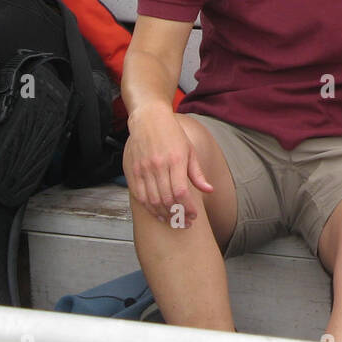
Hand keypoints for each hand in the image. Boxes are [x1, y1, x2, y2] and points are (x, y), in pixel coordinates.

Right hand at [123, 104, 212, 224]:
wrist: (148, 119)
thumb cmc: (172, 134)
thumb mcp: (189, 150)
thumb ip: (197, 173)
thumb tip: (209, 190)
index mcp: (175, 160)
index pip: (181, 192)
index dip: (187, 208)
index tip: (193, 216)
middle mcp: (158, 166)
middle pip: (166, 199)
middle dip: (177, 215)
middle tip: (184, 222)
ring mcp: (143, 169)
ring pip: (152, 200)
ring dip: (163, 214)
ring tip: (172, 220)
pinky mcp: (132, 171)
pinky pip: (139, 196)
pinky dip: (148, 208)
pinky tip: (157, 213)